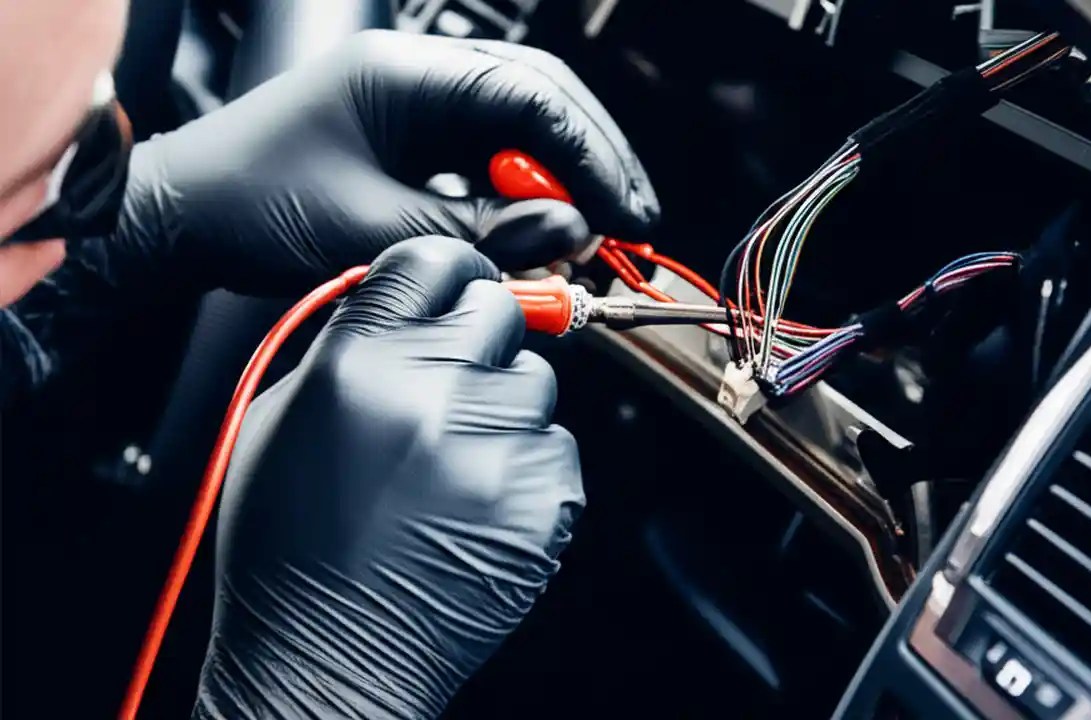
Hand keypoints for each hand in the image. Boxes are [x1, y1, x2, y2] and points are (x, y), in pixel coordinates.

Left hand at [116, 31, 658, 294]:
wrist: (182, 222)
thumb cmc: (251, 207)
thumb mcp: (372, 228)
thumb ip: (479, 233)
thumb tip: (567, 230)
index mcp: (407, 73)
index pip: (531, 97)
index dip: (589, 155)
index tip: (624, 210)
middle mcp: (419, 80)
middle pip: (539, 102)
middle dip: (590, 161)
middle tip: (628, 219)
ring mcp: (417, 110)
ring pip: (519, 133)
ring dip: (559, 183)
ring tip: (588, 236)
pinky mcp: (412, 148)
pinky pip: (487, 165)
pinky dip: (519, 201)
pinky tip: (539, 233)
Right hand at [193, 237, 583, 717]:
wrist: (334, 652)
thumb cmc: (295, 546)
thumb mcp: (285, 419)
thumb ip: (353, 343)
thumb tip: (408, 302)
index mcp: (359, 361)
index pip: (433, 261)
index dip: (449, 274)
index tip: (458, 287)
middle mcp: (434, 390)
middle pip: (499, 309)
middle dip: (481, 338)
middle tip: (453, 386)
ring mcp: (497, 444)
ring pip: (535, 381)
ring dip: (506, 408)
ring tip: (455, 463)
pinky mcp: (545, 495)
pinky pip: (557, 446)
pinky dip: (528, 466)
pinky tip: (478, 503)